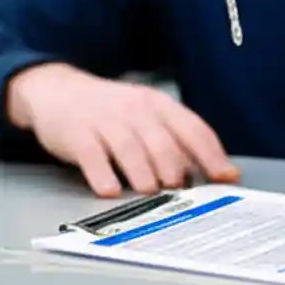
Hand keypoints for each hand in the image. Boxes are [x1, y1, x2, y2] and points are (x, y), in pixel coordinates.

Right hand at [5, 63, 239, 196]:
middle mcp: (135, 110)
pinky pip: (93, 156)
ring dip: (144, 174)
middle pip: (163, 142)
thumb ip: (176, 140)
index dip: (212, 156)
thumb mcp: (146, 116)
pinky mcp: (77, 133)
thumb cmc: (110, 111)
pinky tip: (110, 191)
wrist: (57, 91)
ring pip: (131, 149)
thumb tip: (212, 172)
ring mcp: (105, 120)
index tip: (226, 177)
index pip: (193, 129)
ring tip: (149, 192)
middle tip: (179, 191)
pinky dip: (103, 175)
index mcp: (159, 105)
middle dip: (175, 169)